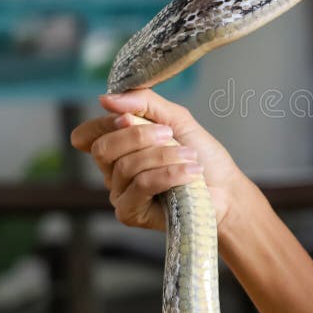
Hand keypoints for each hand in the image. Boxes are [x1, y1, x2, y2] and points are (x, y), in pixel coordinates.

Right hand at [70, 89, 246, 230]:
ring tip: (190, 156)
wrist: (226, 188)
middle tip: (169, 134)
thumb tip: (106, 99)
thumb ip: (144, 103)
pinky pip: (142, 186)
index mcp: (117, 148)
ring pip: (127, 166)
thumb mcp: (175, 119)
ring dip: (164, 156)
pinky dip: (170, 174)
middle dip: (138, 136)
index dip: (104, 123)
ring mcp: (120, 194)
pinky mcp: (131, 213)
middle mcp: (112, 172)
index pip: (86, 135)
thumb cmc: (201, 154)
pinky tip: (191, 173)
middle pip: (103, 148)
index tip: (130, 117)